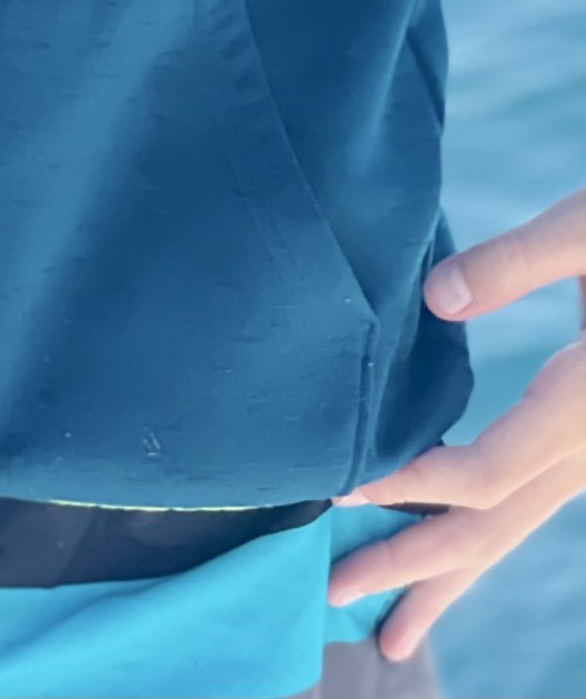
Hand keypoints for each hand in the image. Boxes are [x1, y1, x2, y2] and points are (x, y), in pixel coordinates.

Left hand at [326, 189, 585, 661]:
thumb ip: (518, 260)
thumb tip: (438, 297)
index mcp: (579, 409)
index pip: (482, 477)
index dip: (408, 490)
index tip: (337, 491)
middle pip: (490, 529)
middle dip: (411, 568)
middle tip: (331, 594)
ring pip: (512, 530)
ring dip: (446, 576)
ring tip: (389, 630)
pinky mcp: (584, 443)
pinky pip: (525, 505)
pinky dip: (476, 539)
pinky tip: (444, 547)